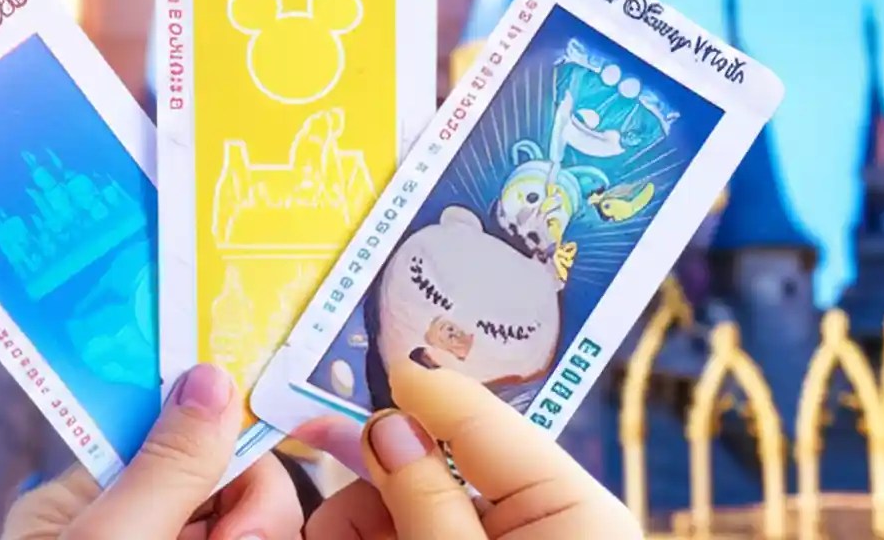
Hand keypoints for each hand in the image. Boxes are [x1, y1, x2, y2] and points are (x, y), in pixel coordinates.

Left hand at [2, 364, 303, 538]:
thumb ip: (165, 468)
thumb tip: (211, 379)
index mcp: (78, 501)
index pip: (162, 429)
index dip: (220, 419)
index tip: (274, 408)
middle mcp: (125, 523)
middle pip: (220, 473)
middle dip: (252, 498)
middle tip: (244, 538)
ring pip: (248, 511)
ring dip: (261, 527)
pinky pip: (253, 534)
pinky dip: (261, 535)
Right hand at [297, 360, 641, 538]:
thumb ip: (427, 500)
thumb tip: (386, 422)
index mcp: (573, 508)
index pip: (485, 419)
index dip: (417, 386)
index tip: (351, 361)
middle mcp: (544, 521)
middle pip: (439, 462)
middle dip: (372, 467)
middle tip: (310, 459)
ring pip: (412, 503)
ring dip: (358, 514)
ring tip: (323, 534)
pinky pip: (414, 533)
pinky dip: (372, 535)